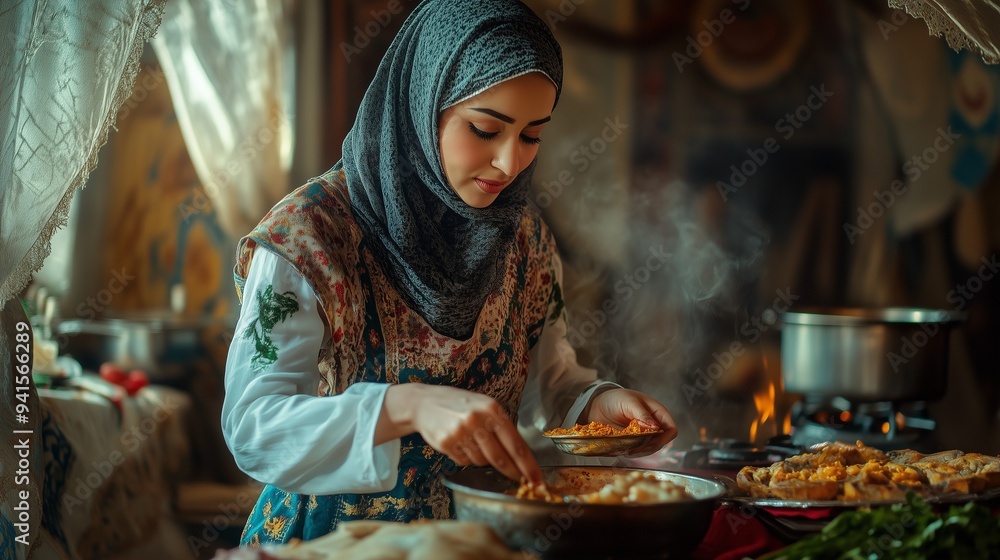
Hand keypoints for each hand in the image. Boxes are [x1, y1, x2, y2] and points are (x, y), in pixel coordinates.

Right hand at [380, 384, 541, 483]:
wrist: (424, 403)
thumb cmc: (459, 405)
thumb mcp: (484, 405)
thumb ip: (500, 425)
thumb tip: (520, 454)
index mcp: (492, 409)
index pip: (516, 443)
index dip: (528, 464)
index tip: (536, 478)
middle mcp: (477, 420)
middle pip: (501, 457)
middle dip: (513, 472)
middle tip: (521, 480)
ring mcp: (461, 432)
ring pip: (482, 461)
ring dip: (484, 460)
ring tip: (475, 443)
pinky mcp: (447, 443)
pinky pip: (465, 461)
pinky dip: (468, 458)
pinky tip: (461, 444)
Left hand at [585, 388, 677, 455]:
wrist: (598, 405)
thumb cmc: (616, 398)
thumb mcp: (629, 401)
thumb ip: (642, 413)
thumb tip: (655, 426)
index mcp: (657, 413)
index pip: (671, 429)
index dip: (665, 438)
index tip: (652, 443)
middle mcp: (652, 426)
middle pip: (660, 443)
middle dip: (648, 448)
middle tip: (634, 450)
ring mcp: (643, 435)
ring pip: (648, 449)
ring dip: (639, 453)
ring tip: (626, 451)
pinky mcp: (632, 442)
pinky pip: (636, 451)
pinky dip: (631, 453)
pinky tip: (622, 451)